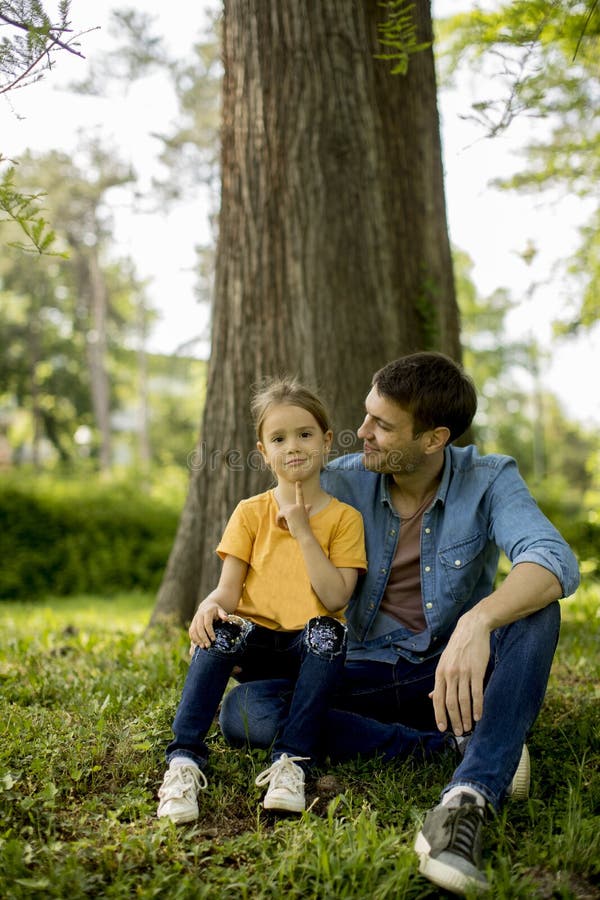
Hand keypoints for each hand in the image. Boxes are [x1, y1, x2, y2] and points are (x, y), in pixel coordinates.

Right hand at [189, 600, 229, 648]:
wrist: (206, 606)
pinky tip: (197, 644)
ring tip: (202, 647)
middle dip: (203, 638)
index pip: (207, 623)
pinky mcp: (192, 623)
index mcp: (207, 613)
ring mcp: (194, 620)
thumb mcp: (220, 610)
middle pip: (199, 628)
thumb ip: (223, 614)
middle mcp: (199, 616)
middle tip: (208, 645)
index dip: (210, 632)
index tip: (214, 639)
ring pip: (193, 630)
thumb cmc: (215, 610)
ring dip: (197, 639)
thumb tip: (226, 618)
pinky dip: (193, 638)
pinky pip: (190, 631)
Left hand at [275, 481, 311, 537]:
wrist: (305, 535)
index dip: (299, 488)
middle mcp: (298, 506)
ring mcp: (293, 509)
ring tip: (287, 527)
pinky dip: (279, 522)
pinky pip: (279, 516)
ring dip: (281, 520)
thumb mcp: (306, 517)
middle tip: (288, 526)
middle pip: (285, 509)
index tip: (298, 481)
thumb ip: (306, 510)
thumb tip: (310, 505)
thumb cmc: (305, 528)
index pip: (300, 496)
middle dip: (283, 517)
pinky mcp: (288, 512)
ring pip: (281, 512)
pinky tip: (284, 527)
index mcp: (302, 507)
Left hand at [429, 611, 490, 735]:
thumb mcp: (444, 662)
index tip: (442, 728)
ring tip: (469, 727)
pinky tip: (479, 716)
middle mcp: (450, 674)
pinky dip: (478, 707)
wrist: (472, 628)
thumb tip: (431, 696)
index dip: (439, 715)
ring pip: (463, 700)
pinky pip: (477, 693)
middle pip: (450, 703)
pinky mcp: (477, 671)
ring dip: (466, 717)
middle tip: (459, 732)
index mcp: (440, 673)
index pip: (437, 699)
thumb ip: (439, 681)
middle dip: (454, 720)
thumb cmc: (458, 647)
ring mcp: (463, 672)